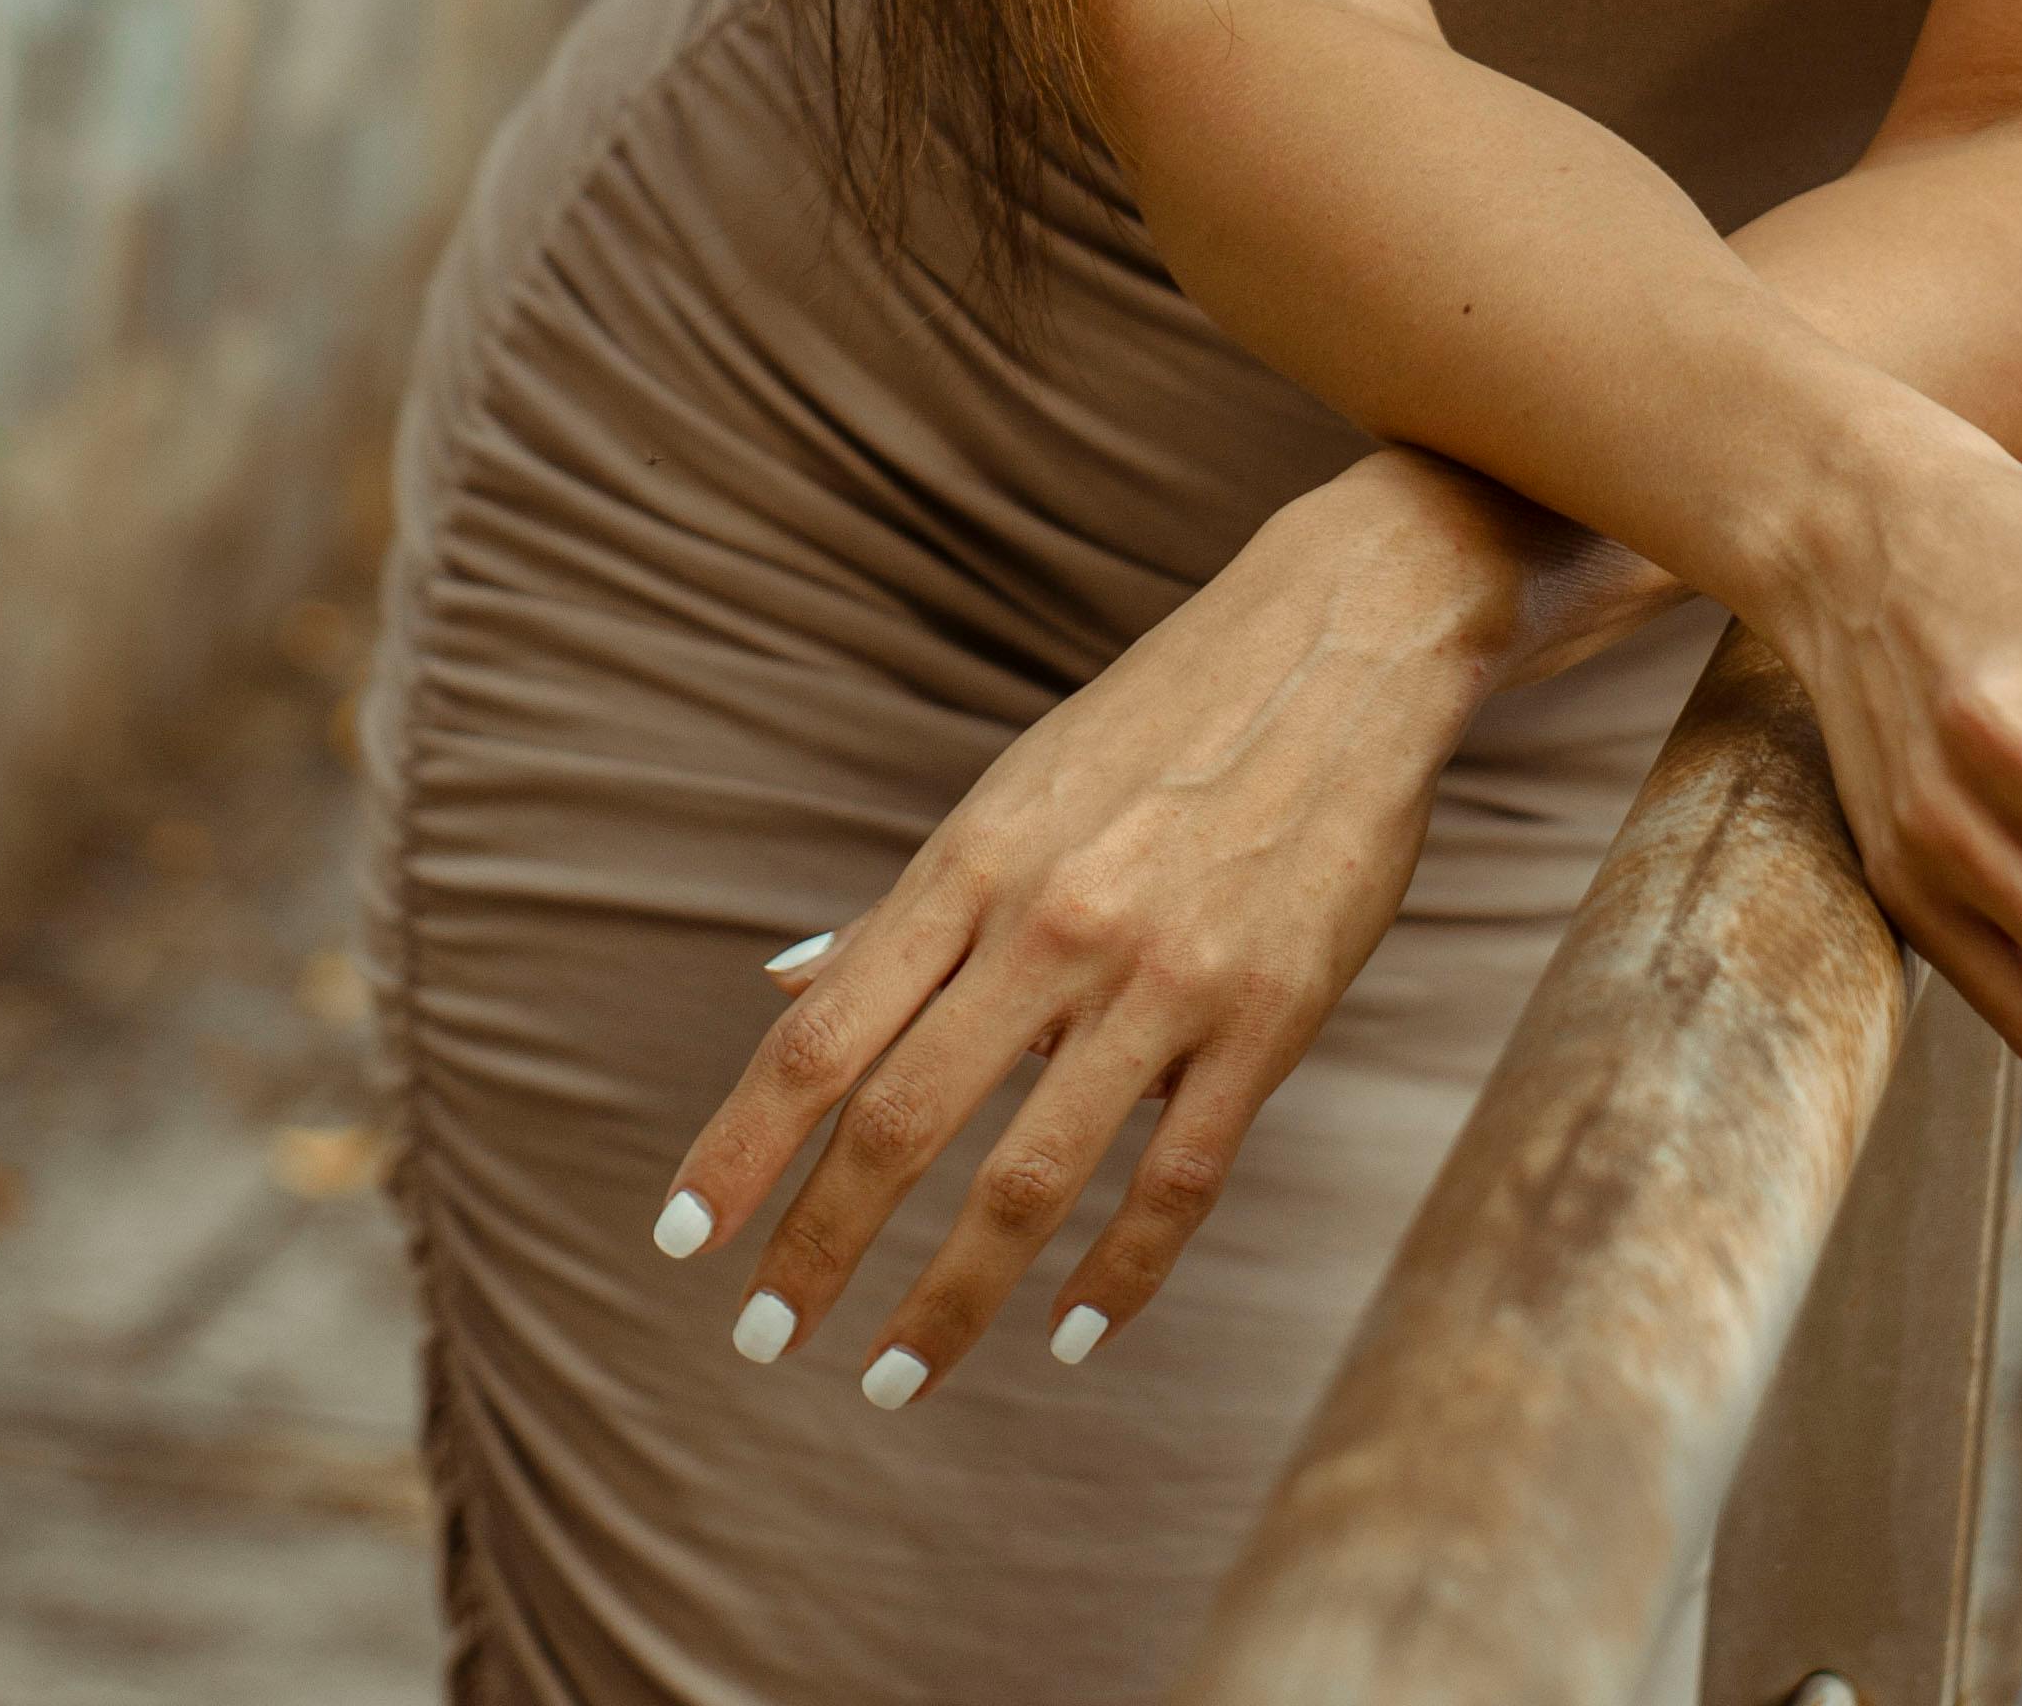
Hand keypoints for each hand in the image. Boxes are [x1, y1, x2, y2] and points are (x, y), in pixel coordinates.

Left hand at [646, 463, 1516, 1398]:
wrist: (1340, 646)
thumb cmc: (1158, 722)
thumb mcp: (1013, 792)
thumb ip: (908, 907)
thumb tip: (787, 983)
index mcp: (974, 863)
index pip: (824, 1034)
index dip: (742, 1146)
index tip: (681, 1241)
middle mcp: (1051, 925)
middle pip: (902, 1121)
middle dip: (819, 1246)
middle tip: (763, 1337)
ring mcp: (1161, 978)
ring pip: (1028, 1178)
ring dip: (949, 1298)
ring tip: (893, 1375)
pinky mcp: (1266, 1019)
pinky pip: (1178, 1181)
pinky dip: (1117, 1276)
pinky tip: (1071, 1334)